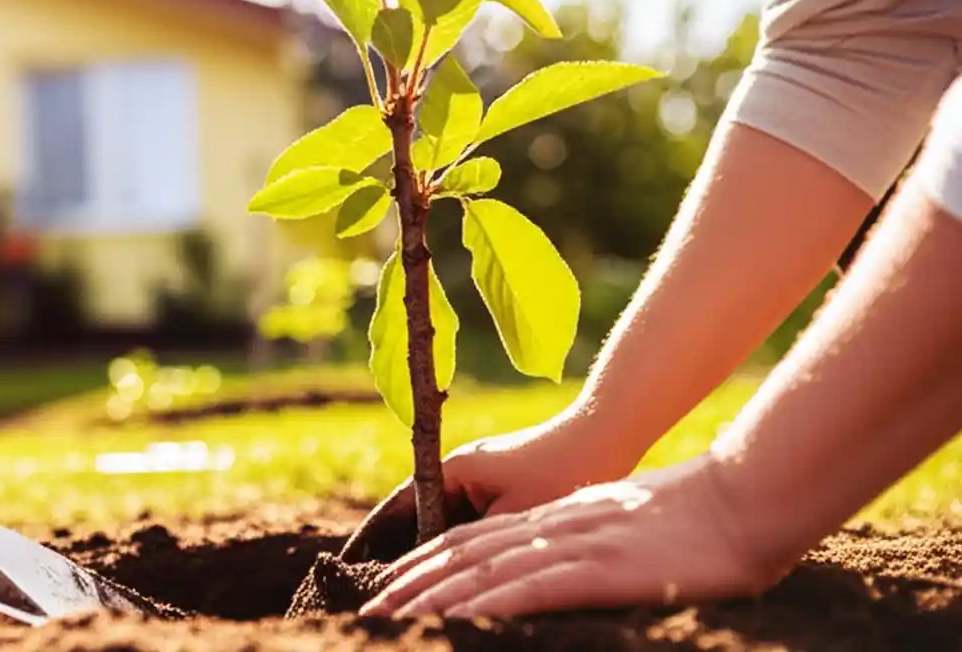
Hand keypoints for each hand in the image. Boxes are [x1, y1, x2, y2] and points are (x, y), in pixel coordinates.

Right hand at [340, 408, 638, 562]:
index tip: (344, 567)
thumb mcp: (515, 519)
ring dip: (421, 551)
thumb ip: (475, 548)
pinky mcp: (499, 489)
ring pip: (439, 524)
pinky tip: (448, 576)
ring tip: (397, 589)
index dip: (370, 541)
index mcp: (452, 470)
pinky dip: (452, 547)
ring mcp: (478, 479)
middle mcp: (458, 471)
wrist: (607, 433)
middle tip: (366, 589)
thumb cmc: (563, 471)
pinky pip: (464, 524)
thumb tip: (443, 577)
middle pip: (412, 518)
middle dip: (390, 553)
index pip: (396, 510)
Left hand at [359, 456, 781, 617]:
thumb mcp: (624, 524)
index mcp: (558, 517)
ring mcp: (576, 544)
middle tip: (368, 608)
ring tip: (390, 617)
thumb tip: (560, 570)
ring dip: (431, 596)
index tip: (393, 586)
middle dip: (411, 582)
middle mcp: (555, 526)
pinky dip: (487, 604)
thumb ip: (585, 541)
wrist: (746, 496)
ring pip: (485, 570)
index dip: (427, 562)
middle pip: (465, 553)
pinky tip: (454, 619)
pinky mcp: (603, 568)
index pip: (474, 540)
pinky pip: (532, 588)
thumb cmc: (698, 516)